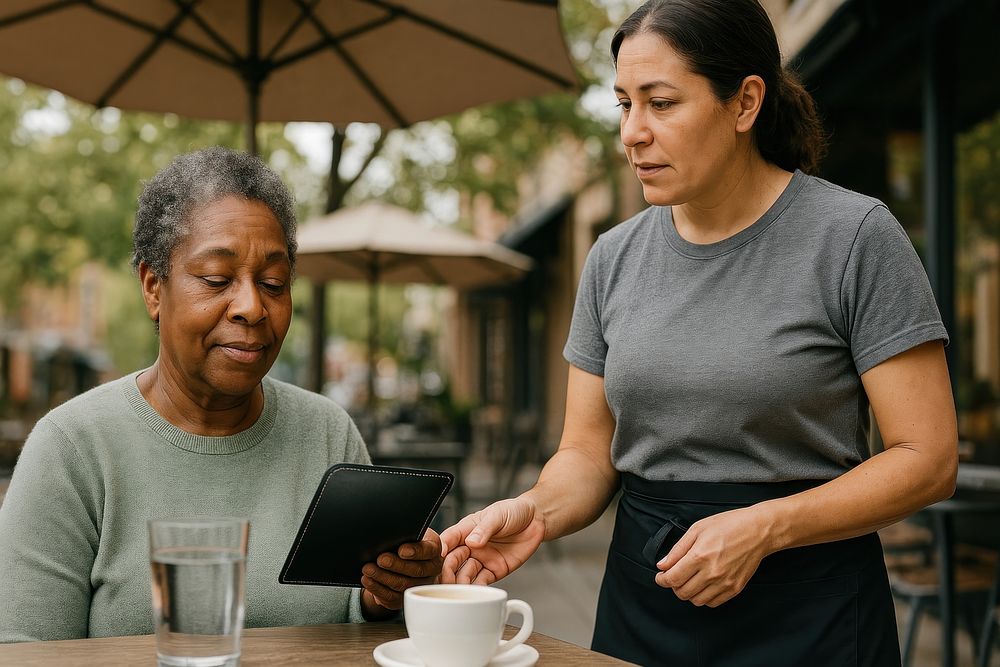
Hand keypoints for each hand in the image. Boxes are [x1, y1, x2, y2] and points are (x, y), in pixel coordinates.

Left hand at [360, 528, 442, 618]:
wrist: (400, 558)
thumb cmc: (404, 541)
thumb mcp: (408, 534)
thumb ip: (404, 534)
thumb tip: (389, 534)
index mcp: (433, 549)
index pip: (428, 550)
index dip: (416, 551)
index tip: (402, 550)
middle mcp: (431, 569)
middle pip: (416, 570)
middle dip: (396, 565)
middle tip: (381, 559)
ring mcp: (419, 586)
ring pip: (402, 585)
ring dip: (383, 577)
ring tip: (368, 569)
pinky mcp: (405, 598)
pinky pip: (391, 597)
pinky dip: (377, 588)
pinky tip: (367, 580)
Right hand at [439, 498, 545, 584]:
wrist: (536, 521)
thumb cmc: (514, 511)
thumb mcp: (497, 514)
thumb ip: (485, 528)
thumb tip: (471, 541)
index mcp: (467, 529)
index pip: (449, 539)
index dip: (442, 549)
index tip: (439, 557)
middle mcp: (471, 546)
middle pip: (453, 561)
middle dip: (448, 571)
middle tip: (447, 579)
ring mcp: (482, 559)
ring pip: (465, 574)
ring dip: (460, 583)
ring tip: (459, 589)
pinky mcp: (494, 570)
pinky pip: (482, 582)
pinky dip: (476, 589)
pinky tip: (473, 593)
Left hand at [654, 506, 771, 607]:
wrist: (758, 531)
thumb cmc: (729, 525)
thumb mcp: (698, 529)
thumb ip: (678, 549)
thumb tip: (663, 564)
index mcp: (700, 556)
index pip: (673, 578)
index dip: (662, 580)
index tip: (660, 577)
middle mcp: (712, 573)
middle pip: (682, 592)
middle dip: (673, 586)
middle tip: (674, 576)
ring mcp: (724, 583)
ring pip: (696, 600)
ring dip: (688, 593)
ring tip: (689, 580)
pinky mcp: (735, 588)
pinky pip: (712, 603)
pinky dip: (703, 597)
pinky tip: (703, 585)